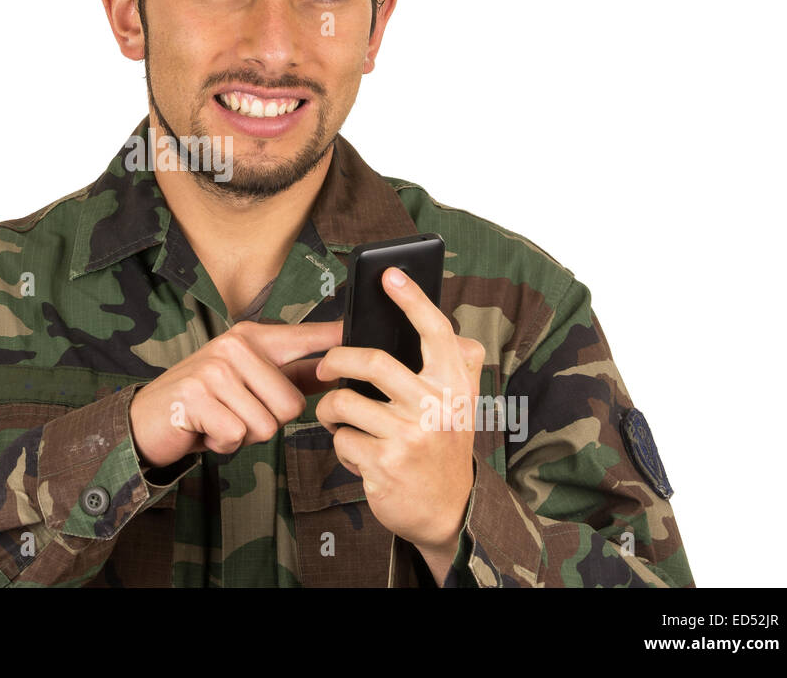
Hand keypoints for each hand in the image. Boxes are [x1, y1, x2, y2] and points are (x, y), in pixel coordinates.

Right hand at [129, 319, 343, 468]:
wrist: (147, 419)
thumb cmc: (205, 400)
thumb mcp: (248, 380)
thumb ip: (290, 375)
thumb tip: (335, 371)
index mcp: (252, 338)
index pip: (304, 336)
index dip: (334, 339)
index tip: (358, 330)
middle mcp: (235, 346)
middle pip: (292, 404)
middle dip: (270, 422)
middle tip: (238, 413)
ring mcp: (215, 369)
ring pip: (267, 425)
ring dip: (245, 436)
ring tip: (221, 420)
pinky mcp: (198, 397)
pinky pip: (238, 436)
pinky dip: (224, 445)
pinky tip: (207, 430)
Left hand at [314, 267, 484, 568]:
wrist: (449, 512)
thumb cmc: (445, 448)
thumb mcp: (462, 405)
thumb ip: (459, 366)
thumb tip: (447, 326)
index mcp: (454, 386)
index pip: (435, 331)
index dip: (411, 299)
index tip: (388, 274)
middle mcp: (435, 408)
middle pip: (372, 361)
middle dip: (336, 359)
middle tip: (324, 366)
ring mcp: (409, 438)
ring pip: (344, 403)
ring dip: (332, 410)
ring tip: (340, 417)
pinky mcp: (384, 465)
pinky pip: (341, 439)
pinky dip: (341, 444)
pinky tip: (358, 453)